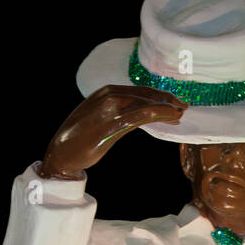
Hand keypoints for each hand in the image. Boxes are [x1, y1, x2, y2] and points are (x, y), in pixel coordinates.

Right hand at [39, 85, 186, 177]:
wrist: (60, 154)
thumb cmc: (79, 139)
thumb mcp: (98, 119)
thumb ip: (116, 113)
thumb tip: (135, 116)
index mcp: (105, 91)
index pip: (139, 90)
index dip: (159, 95)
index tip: (173, 102)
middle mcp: (109, 95)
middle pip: (146, 93)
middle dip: (167, 99)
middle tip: (183, 106)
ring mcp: (110, 109)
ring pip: (146, 103)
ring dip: (167, 108)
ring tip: (180, 113)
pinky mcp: (112, 125)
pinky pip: (140, 116)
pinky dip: (159, 114)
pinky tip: (171, 117)